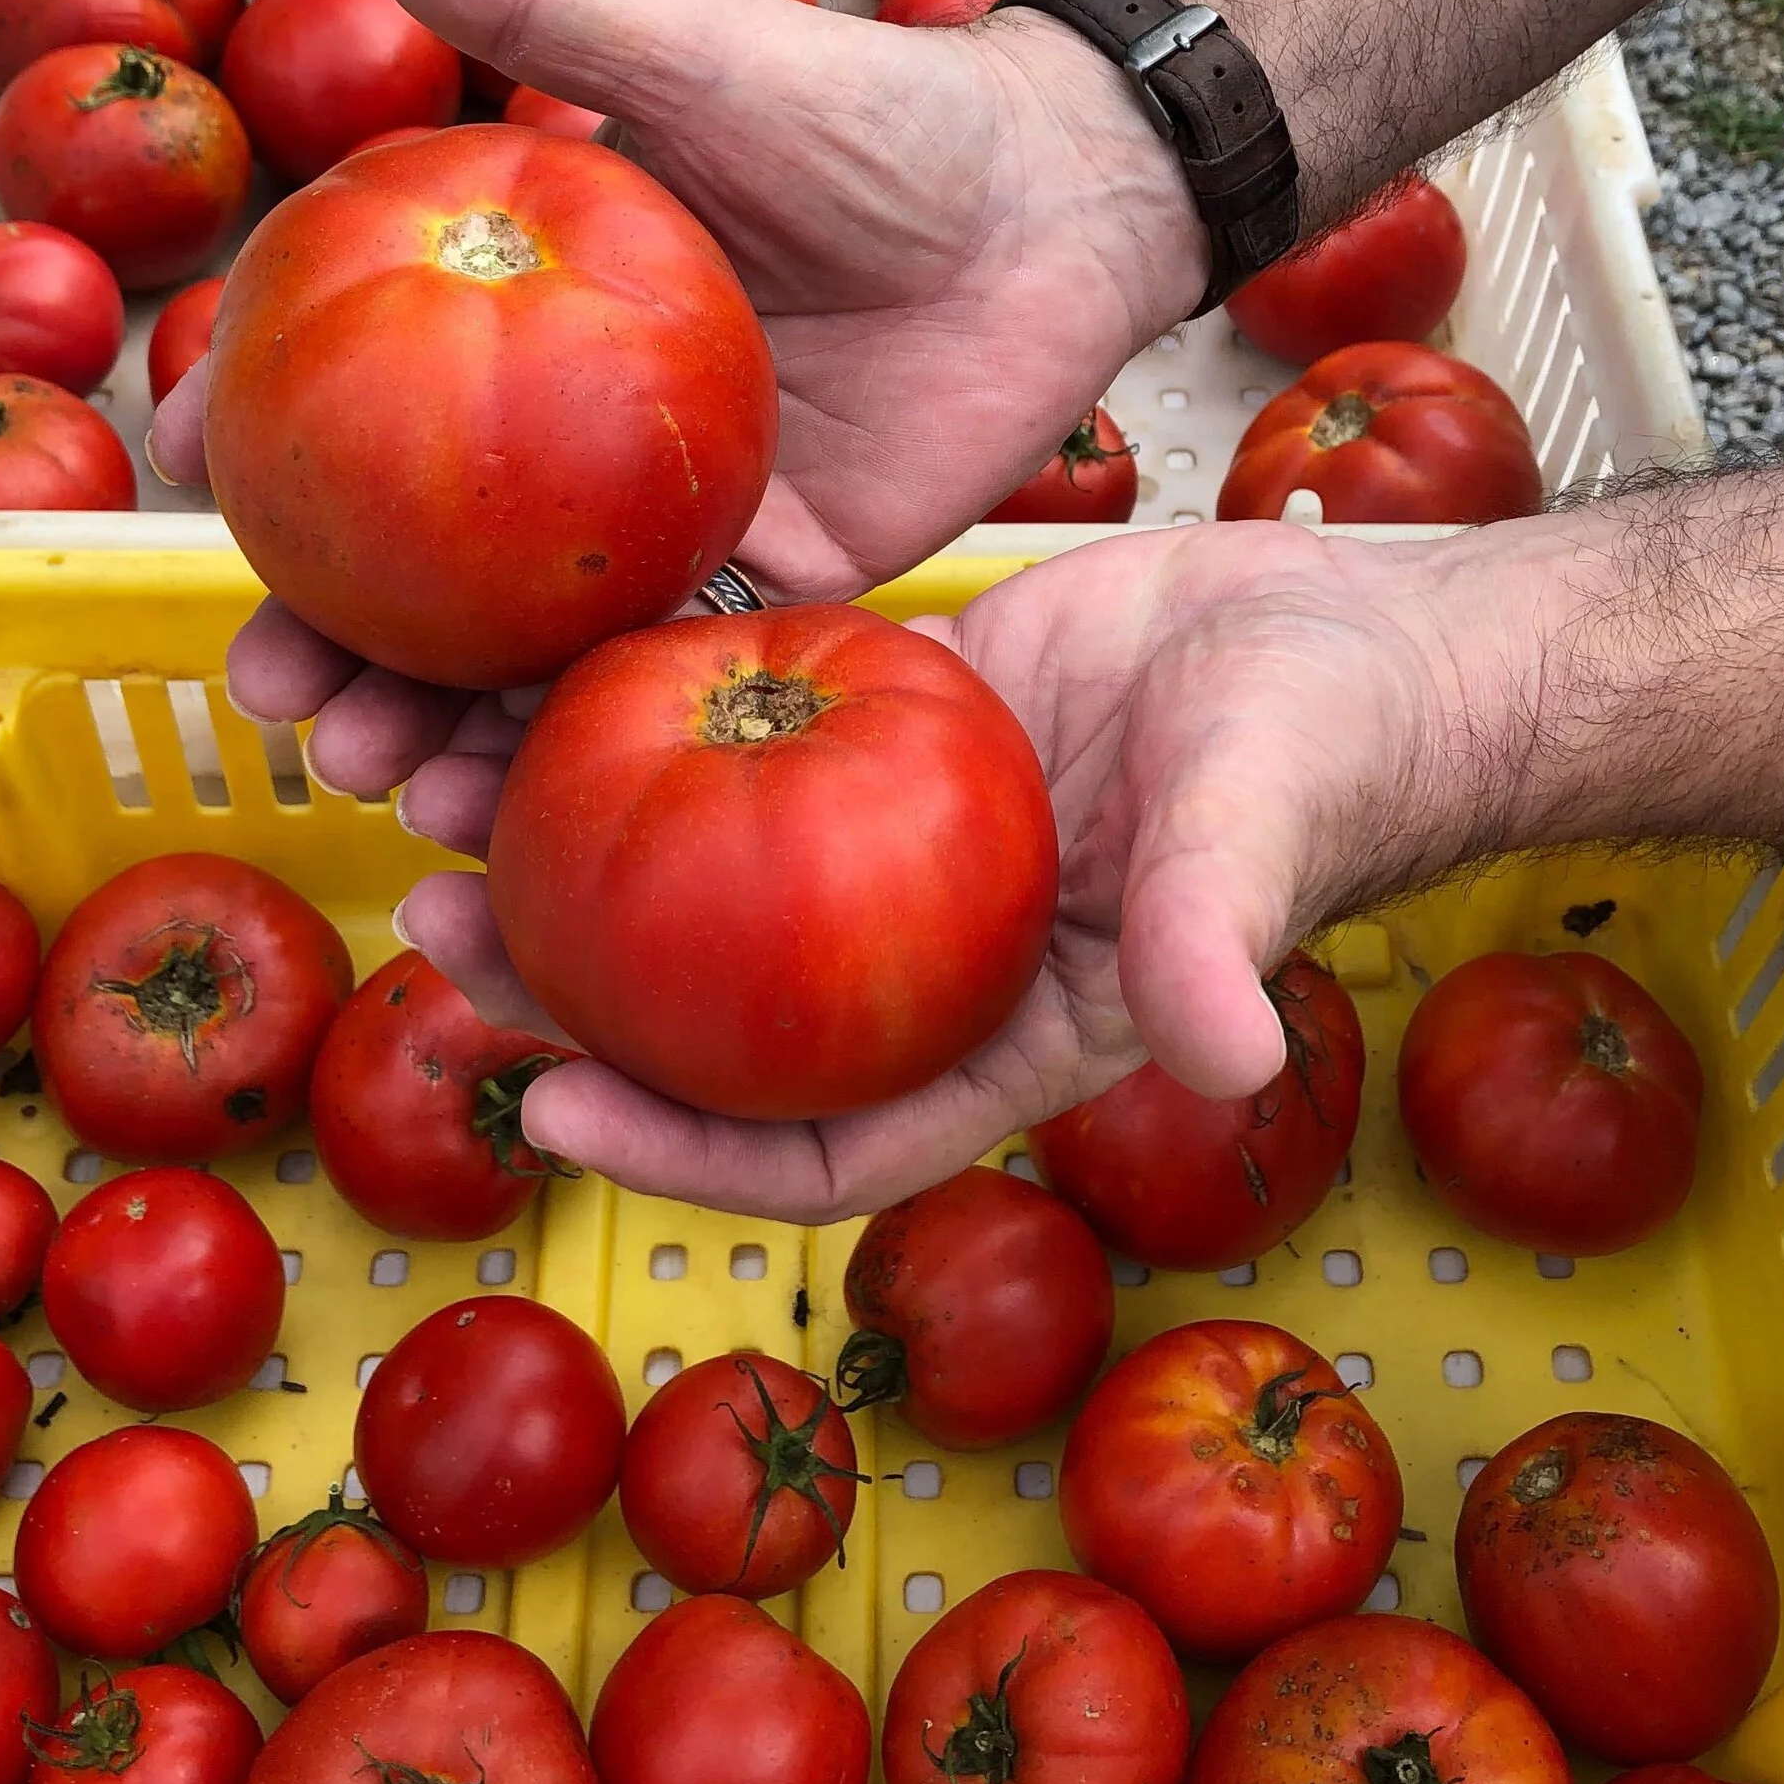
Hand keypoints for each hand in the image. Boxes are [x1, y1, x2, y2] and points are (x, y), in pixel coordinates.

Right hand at [148, 0, 1203, 792]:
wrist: (1061, 201)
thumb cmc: (875, 111)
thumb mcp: (692, 56)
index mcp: (533, 312)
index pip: (363, 385)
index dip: (264, 445)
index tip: (180, 493)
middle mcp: (585, 430)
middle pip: (430, 558)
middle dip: (334, 640)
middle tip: (273, 696)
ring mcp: (682, 514)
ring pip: (536, 644)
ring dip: (447, 722)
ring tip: (380, 774)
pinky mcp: (786, 573)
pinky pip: (678, 668)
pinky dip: (597, 731)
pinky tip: (526, 791)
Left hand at [391, 520, 1536, 1220]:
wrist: (1348, 626)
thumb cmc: (1331, 755)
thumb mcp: (1263, 843)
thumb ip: (1224, 947)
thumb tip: (1225, 1065)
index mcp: (1005, 1036)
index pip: (822, 1143)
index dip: (684, 1156)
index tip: (553, 1120)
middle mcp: (929, 960)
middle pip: (717, 1020)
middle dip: (574, 1003)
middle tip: (436, 941)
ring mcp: (901, 841)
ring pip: (705, 871)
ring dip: (575, 848)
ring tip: (434, 800)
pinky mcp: (895, 713)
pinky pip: (748, 721)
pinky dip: (648, 712)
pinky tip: (533, 673)